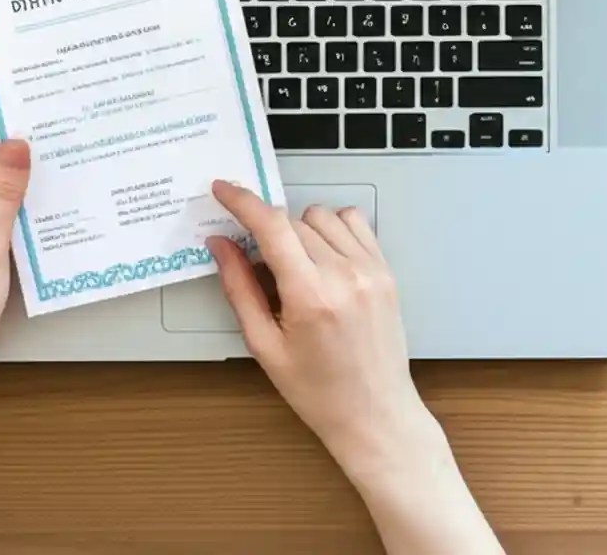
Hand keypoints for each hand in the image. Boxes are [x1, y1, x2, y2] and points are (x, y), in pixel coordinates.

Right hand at [207, 180, 440, 471]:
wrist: (375, 414)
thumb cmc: (319, 391)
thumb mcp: (265, 346)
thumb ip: (239, 289)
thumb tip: (220, 245)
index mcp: (311, 297)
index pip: (271, 226)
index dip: (242, 202)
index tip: (224, 191)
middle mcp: (345, 276)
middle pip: (292, 220)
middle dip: (268, 233)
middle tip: (260, 265)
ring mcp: (370, 271)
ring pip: (322, 216)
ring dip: (299, 230)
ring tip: (296, 268)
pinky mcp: (385, 271)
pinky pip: (354, 223)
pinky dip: (331, 230)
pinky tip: (322, 258)